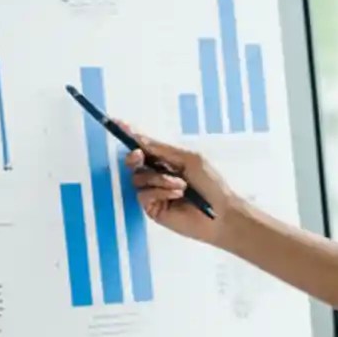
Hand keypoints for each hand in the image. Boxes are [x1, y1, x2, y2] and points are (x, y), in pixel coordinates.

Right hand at [119, 122, 237, 246]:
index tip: (117, 123)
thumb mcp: (190, 159)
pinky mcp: (152, 209)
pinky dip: (160, 191)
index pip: (146, 146)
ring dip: (160, 179)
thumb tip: (140, 138)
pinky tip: (178, 196)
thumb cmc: (211, 184)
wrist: (220, 213)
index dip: (131, 135)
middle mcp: (158, 175)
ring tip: (181, 186)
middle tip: (139, 155)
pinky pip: (144, 195)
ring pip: (138, 178)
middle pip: (133, 162)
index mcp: (168, 160)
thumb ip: (164, 150)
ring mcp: (154, 192)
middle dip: (134, 156)